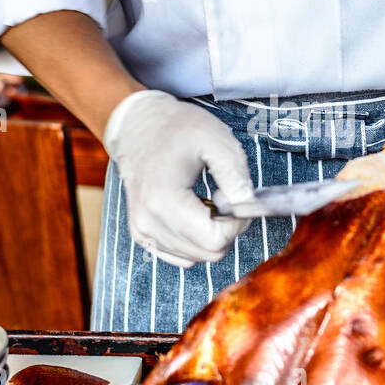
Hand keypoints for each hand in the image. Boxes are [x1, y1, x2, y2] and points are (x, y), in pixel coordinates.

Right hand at [104, 90, 253, 266]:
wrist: (137, 126)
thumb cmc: (176, 128)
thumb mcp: (216, 141)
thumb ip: (236, 176)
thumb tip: (247, 207)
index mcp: (163, 200)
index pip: (215, 240)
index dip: (236, 223)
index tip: (234, 197)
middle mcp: (148, 222)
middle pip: (208, 253)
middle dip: (226, 230)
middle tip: (224, 197)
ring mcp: (142, 231)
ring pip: (196, 257)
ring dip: (210, 235)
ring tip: (206, 201)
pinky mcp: (142, 235)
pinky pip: (181, 256)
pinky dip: (195, 240)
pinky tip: (193, 213)